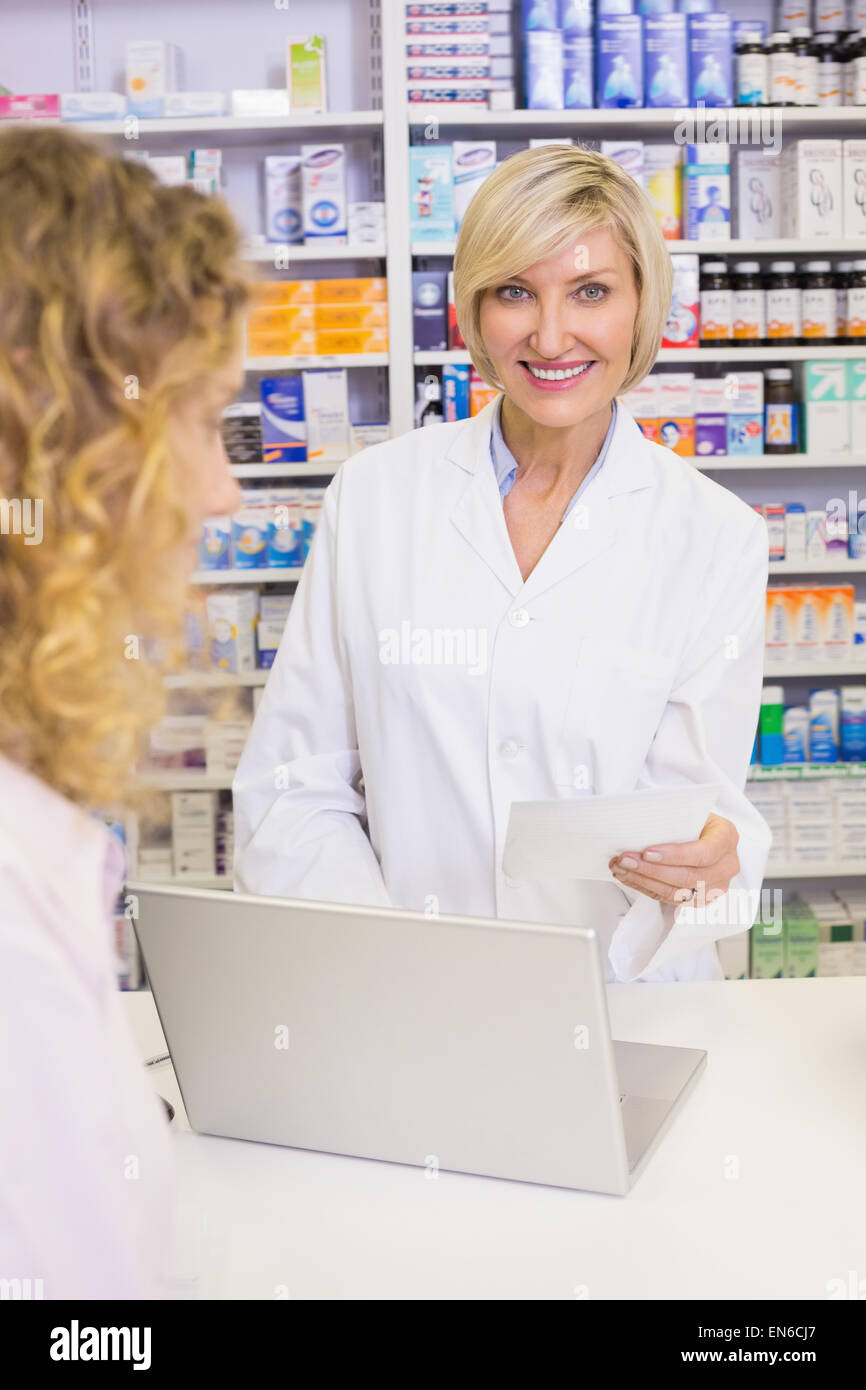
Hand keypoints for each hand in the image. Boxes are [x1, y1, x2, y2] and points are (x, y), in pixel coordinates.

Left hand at [607, 812, 739, 906]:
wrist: (706, 834)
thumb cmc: (696, 819)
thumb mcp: (691, 811)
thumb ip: (673, 818)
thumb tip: (639, 826)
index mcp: (727, 837)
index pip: (703, 853)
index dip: (674, 856)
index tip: (647, 852)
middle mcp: (727, 865)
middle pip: (687, 876)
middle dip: (651, 870)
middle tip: (624, 860)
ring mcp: (716, 886)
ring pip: (677, 892)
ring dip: (644, 881)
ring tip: (621, 869)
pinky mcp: (701, 899)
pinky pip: (671, 899)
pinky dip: (647, 888)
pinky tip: (629, 878)